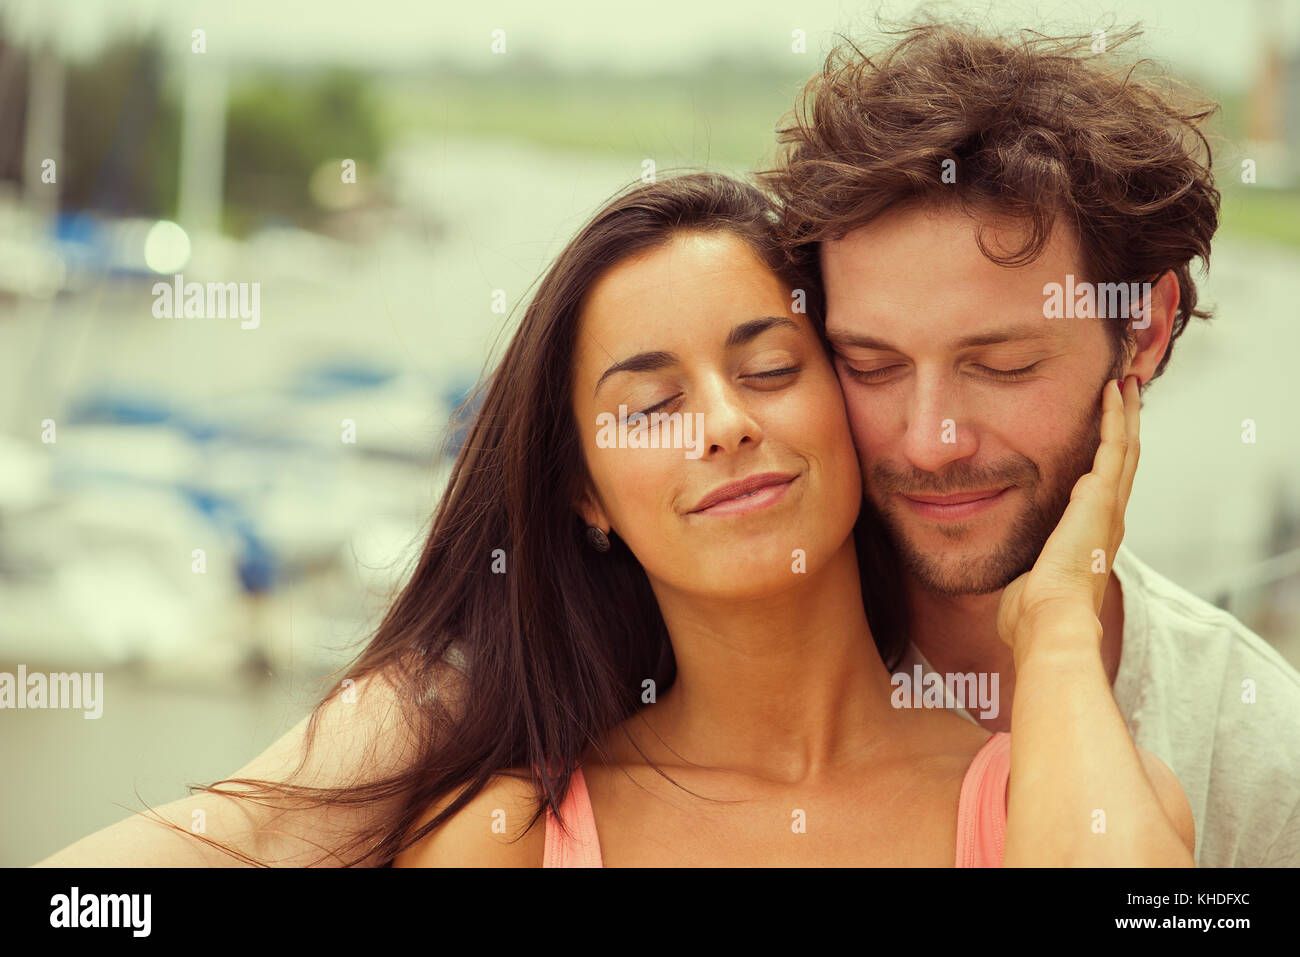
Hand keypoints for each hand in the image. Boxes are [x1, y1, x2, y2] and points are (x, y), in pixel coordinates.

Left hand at [996, 375, 1140, 653]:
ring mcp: (1108, 507)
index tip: (1106, 434)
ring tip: (1124, 383)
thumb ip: (1025, 573)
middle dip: (1123, 427)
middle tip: (1125, 394)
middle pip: (1123, 462)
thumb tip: (1012, 579)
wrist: (1050, 621)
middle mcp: (1107, 521)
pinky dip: (1114, 415)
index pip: (1104, 489)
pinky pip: (1113, 445)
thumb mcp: (1028, 585)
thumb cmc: (1033, 617)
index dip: (1108, 459)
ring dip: (1124, 413)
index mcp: (1091, 540)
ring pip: (1124, 447)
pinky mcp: (1101, 498)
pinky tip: (1112, 390)